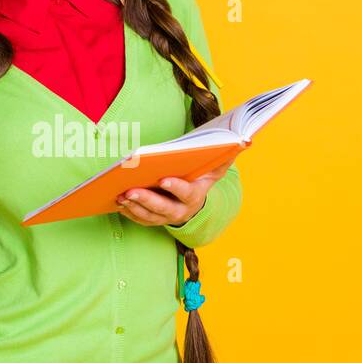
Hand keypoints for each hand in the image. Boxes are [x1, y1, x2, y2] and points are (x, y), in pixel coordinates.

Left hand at [115, 158, 233, 226]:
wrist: (193, 203)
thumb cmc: (199, 180)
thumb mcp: (213, 170)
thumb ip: (224, 158)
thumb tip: (243, 142)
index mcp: (194, 197)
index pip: (186, 193)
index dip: (175, 187)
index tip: (163, 179)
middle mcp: (180, 211)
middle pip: (163, 208)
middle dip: (146, 200)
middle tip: (130, 191)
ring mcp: (165, 218)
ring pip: (148, 216)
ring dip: (134, 207)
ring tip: (120, 195)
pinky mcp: (153, 220)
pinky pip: (139, 219)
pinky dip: (129, 212)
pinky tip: (118, 201)